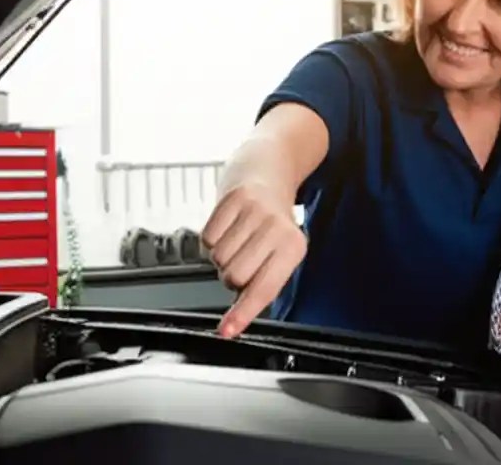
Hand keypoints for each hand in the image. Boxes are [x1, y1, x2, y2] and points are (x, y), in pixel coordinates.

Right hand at [202, 182, 306, 338]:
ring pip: (218, 259)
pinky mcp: (233, 197)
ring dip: (221, 256)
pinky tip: (227, 227)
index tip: (227, 331)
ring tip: (237, 240)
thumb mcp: (280, 252)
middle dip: (231, 276)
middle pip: (234, 277)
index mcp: (294, 248)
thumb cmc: (272, 221)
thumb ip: (262, 284)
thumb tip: (233, 323)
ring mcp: (255, 211)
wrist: (268, 171)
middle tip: (243, 258)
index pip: (264, 289)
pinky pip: (206, 238)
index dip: (243, 313)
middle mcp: (277, 228)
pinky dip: (211, 238)